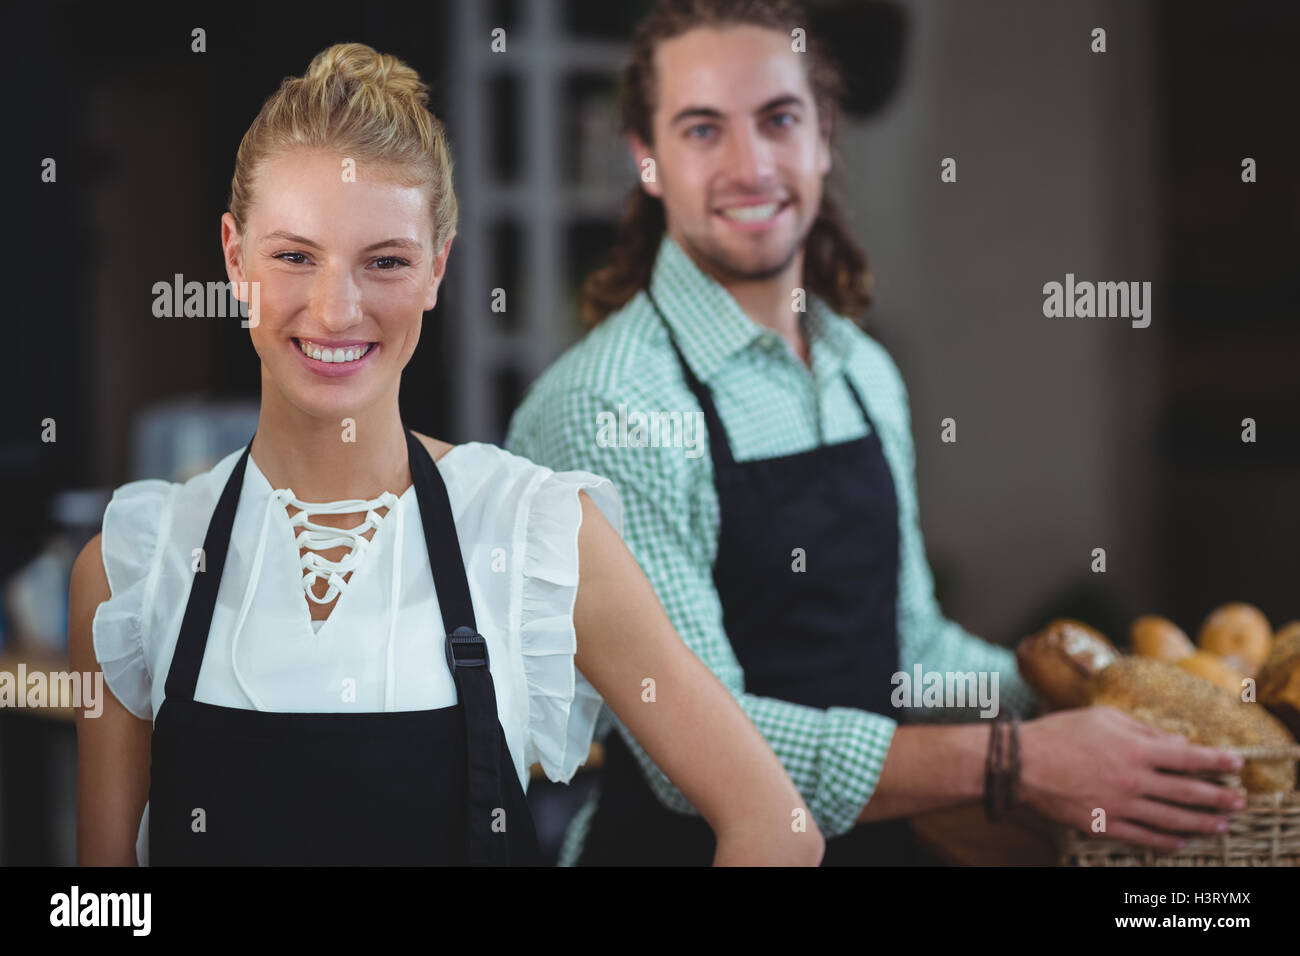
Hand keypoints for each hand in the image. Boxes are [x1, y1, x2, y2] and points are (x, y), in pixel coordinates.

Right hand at [1018, 705, 1246, 849]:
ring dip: (1201, 824)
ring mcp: (1120, 806)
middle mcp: (1134, 780)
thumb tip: (1176, 742)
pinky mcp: (1103, 824)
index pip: (1188, 757)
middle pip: (1187, 793)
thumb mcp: (1103, 717)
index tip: (1236, 765)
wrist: (1023, 763)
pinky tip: (1181, 841)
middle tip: (1239, 802)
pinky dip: (1165, 841)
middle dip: (1219, 798)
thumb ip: (1143, 729)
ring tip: (1220, 826)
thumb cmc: (1061, 732)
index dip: (1216, 762)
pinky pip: (1142, 837)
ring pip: (1171, 819)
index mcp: (1136, 750)